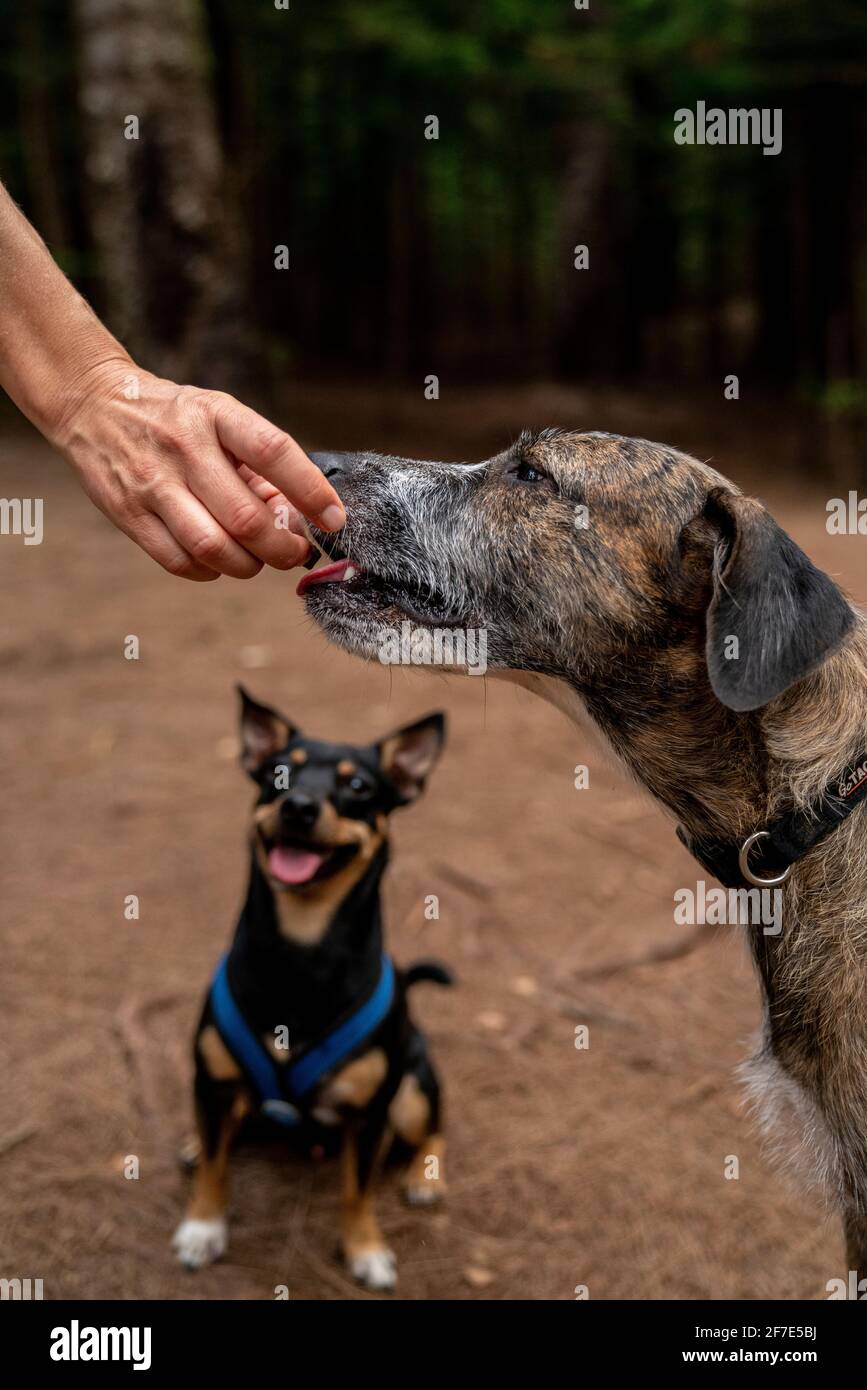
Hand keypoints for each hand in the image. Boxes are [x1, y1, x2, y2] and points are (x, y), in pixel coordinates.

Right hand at [52, 359, 344, 580]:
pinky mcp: (128, 514)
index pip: (274, 452)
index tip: (335, 520)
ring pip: (214, 548)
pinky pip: (180, 562)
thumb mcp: (221, 418)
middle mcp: (184, 447)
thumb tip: (300, 520)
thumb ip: (261, 466)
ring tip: (256, 559)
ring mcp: (152, 483)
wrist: (95, 406)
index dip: (311, 491)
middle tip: (294, 552)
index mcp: (216, 414)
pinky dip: (210, 571)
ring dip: (248, 565)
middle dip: (282, 548)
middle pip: (246, 518)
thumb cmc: (178, 420)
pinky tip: (218, 559)